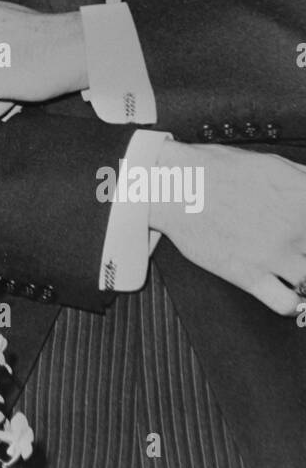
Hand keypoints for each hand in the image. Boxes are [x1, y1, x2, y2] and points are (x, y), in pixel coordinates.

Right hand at [149, 141, 305, 315]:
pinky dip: (296, 303)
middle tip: (302, 250)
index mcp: (304, 197)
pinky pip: (288, 304)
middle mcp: (295, 229)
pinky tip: (291, 291)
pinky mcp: (249, 276)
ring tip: (299, 269)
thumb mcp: (273, 164)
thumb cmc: (217, 170)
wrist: (174, 186)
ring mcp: (273, 255)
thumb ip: (305, 182)